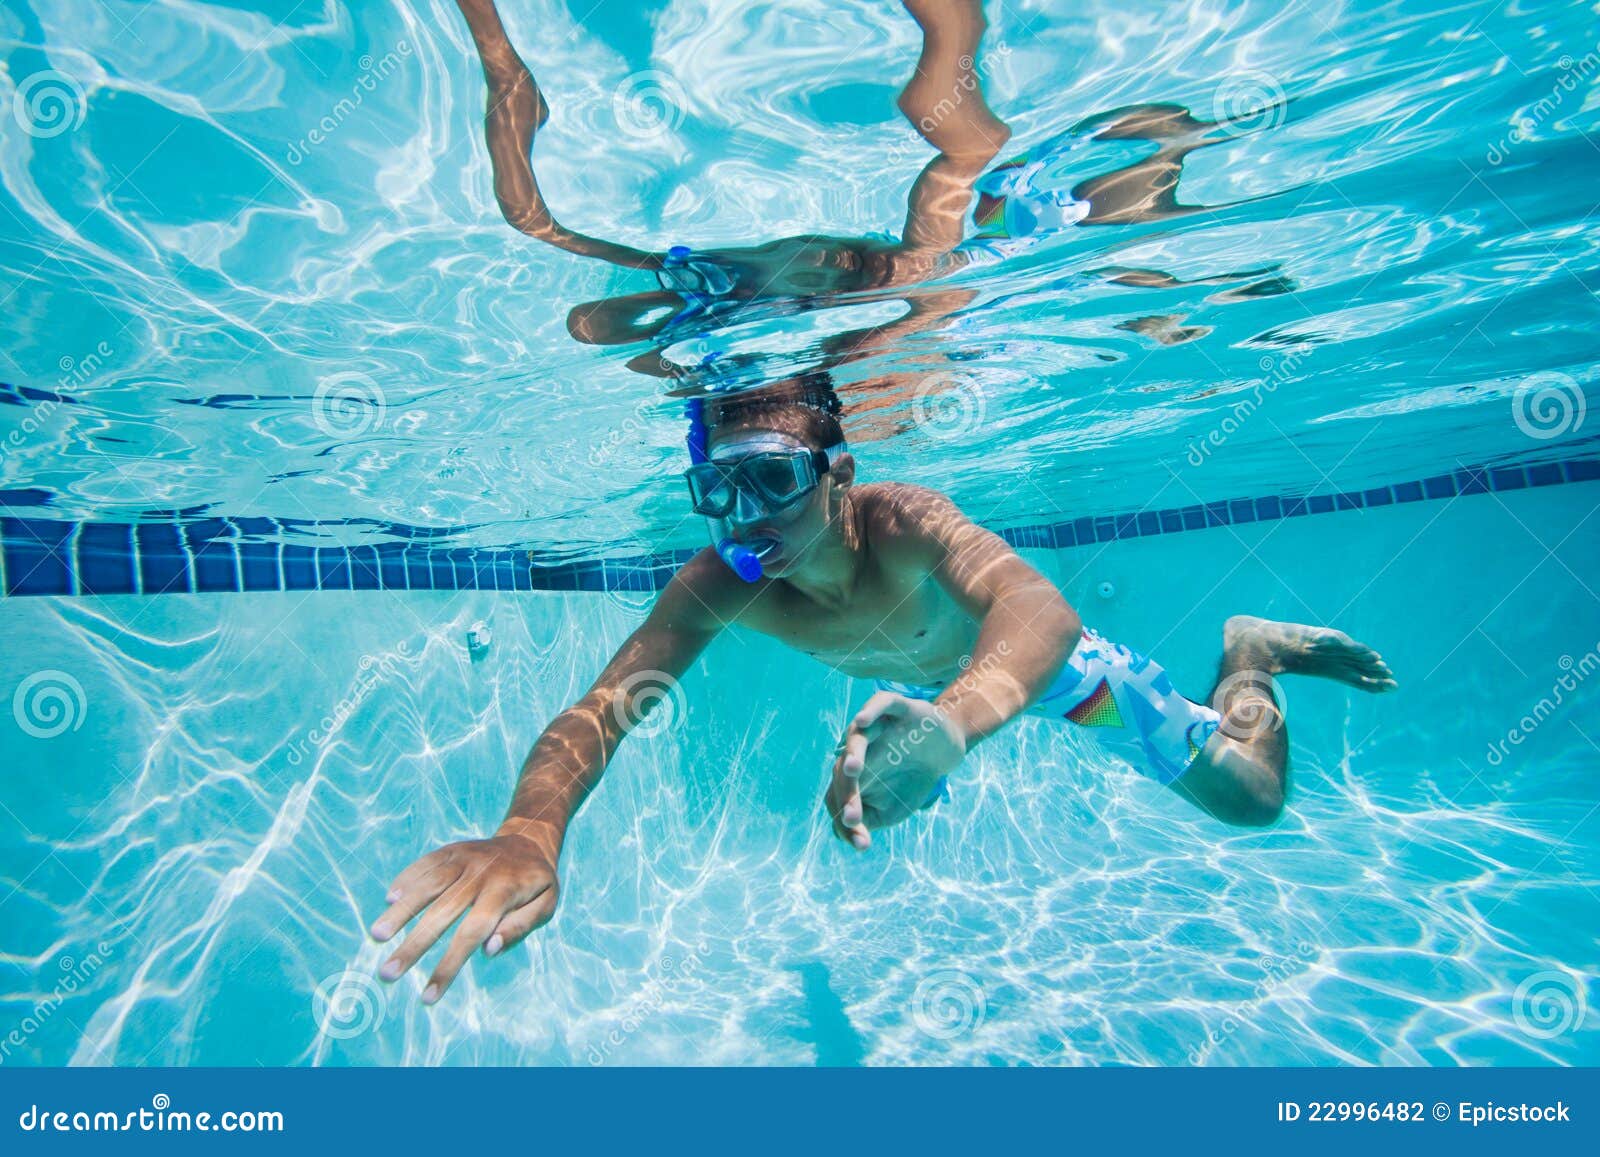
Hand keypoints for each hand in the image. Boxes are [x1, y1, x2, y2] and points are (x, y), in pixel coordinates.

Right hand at [370, 821, 560, 1003]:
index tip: (428, 996)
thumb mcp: (546, 905)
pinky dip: (407, 878)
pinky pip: (426, 862)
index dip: (448, 965)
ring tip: (376, 935)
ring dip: (401, 910)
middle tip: (387, 974)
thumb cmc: (535, 883)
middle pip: (443, 912)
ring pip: (428, 884)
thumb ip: (520, 927)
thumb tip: (488, 949)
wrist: (531, 838)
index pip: (472, 933)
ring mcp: (464, 858)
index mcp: (505, 892)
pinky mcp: (452, 849)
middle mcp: (481, 874)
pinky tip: (389, 898)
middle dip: (414, 945)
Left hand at [826, 692, 966, 849]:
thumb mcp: (892, 809)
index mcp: (853, 773)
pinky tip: (862, 721)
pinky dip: (870, 711)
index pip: (839, 793)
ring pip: (855, 736)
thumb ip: (868, 821)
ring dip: (853, 754)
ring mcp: (876, 726)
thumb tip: (844, 835)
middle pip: (843, 768)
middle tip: (853, 819)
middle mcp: (859, 748)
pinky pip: (879, 704)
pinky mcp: (898, 707)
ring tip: (852, 770)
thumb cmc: (912, 780)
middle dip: (848, 795)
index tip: (863, 844)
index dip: (847, 818)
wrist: (946, 750)